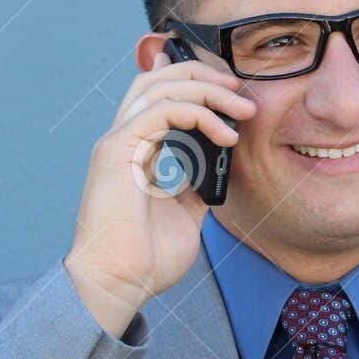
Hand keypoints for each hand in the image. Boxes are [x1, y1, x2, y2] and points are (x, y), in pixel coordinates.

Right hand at [64, 45, 255, 335]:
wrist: (120, 283)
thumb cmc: (147, 258)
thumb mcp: (186, 214)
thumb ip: (196, 185)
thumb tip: (215, 171)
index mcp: (136, 151)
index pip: (159, 96)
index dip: (194, 83)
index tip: (233, 92)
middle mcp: (124, 140)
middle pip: (157, 79)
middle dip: (202, 75)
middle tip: (240, 88)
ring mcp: (117, 143)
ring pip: (160, 88)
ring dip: (207, 91)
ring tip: (242, 109)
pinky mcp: (117, 151)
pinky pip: (162, 111)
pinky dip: (198, 114)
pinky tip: (225, 136)